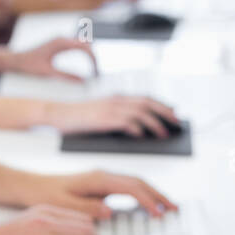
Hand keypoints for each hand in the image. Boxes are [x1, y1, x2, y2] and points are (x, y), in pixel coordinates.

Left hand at [3, 37, 96, 82]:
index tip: (96, 71)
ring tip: (94, 69)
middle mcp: (61, 38)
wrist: (15, 60)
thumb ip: (66, 77)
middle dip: (94, 57)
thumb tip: (83, 82)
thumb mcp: (48, 73)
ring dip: (89, 54)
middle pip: (86, 44)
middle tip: (97, 72)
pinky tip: (86, 63)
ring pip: (82, 44)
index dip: (93, 59)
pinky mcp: (59, 44)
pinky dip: (83, 53)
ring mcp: (60, 40)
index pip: (85, 47)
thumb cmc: (29, 65)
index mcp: (60, 42)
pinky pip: (76, 46)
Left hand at [27, 168, 177, 218]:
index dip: (148, 200)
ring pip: (135, 183)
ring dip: (152, 194)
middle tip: (175, 209)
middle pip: (139, 182)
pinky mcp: (100, 184)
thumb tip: (110, 211)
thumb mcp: (65, 205)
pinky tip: (146, 204)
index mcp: (97, 179)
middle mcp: (102, 175)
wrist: (31, 187)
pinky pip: (127, 187)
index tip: (160, 214)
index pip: (131, 187)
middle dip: (158, 195)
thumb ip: (88, 209)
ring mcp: (102, 179)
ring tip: (167, 207)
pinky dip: (141, 194)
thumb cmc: (45, 196)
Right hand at [46, 95, 179, 136]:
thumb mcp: (101, 114)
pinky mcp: (104, 119)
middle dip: (166, 113)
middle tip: (177, 123)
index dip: (162, 105)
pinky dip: (138, 128)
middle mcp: (116, 100)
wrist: (57, 114)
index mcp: (116, 98)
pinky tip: (143, 136)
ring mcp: (110, 109)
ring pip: (141, 113)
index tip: (174, 113)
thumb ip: (118, 118)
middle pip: (148, 103)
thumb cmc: (78, 119)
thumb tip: (138, 131)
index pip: (146, 98)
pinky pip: (127, 122)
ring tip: (164, 134)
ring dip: (156, 124)